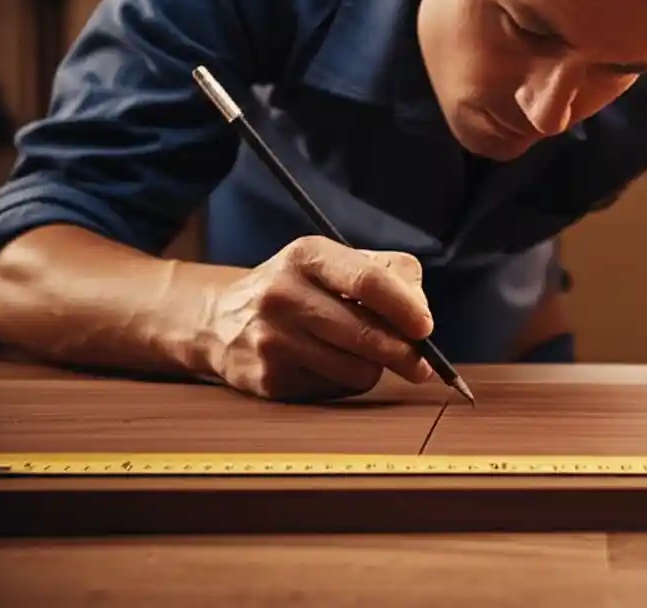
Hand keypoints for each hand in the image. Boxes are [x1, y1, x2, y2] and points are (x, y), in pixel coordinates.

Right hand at [198, 236, 434, 400]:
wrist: (220, 320)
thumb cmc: (300, 288)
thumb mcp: (336, 262)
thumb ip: (390, 275)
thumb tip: (421, 317)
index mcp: (307, 255)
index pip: (368, 281)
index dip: (405, 307)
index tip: (425, 327)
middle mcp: (283, 294)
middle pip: (366, 333)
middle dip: (404, 352)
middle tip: (420, 364)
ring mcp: (272, 339)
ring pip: (356, 369)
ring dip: (374, 369)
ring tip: (365, 355)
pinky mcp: (268, 379)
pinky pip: (334, 389)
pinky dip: (345, 382)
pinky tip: (329, 365)